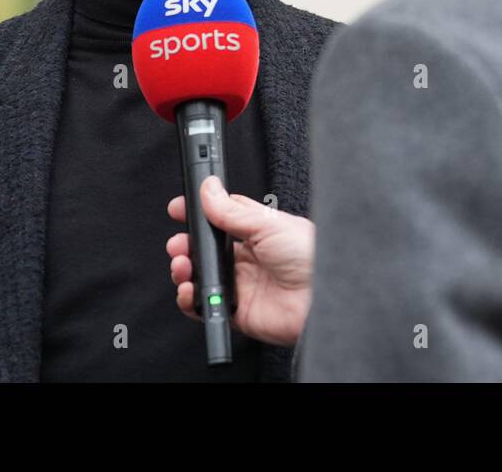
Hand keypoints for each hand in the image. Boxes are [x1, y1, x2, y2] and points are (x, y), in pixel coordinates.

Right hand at [167, 175, 313, 346]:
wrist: (323, 298)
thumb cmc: (309, 256)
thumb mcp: (268, 224)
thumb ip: (232, 210)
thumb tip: (209, 189)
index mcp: (258, 232)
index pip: (221, 218)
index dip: (199, 213)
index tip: (179, 209)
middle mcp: (248, 258)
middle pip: (206, 249)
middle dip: (187, 245)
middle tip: (178, 243)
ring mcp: (242, 285)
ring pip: (202, 276)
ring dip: (185, 269)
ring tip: (182, 264)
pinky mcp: (237, 311)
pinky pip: (206, 306)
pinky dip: (192, 299)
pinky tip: (188, 289)